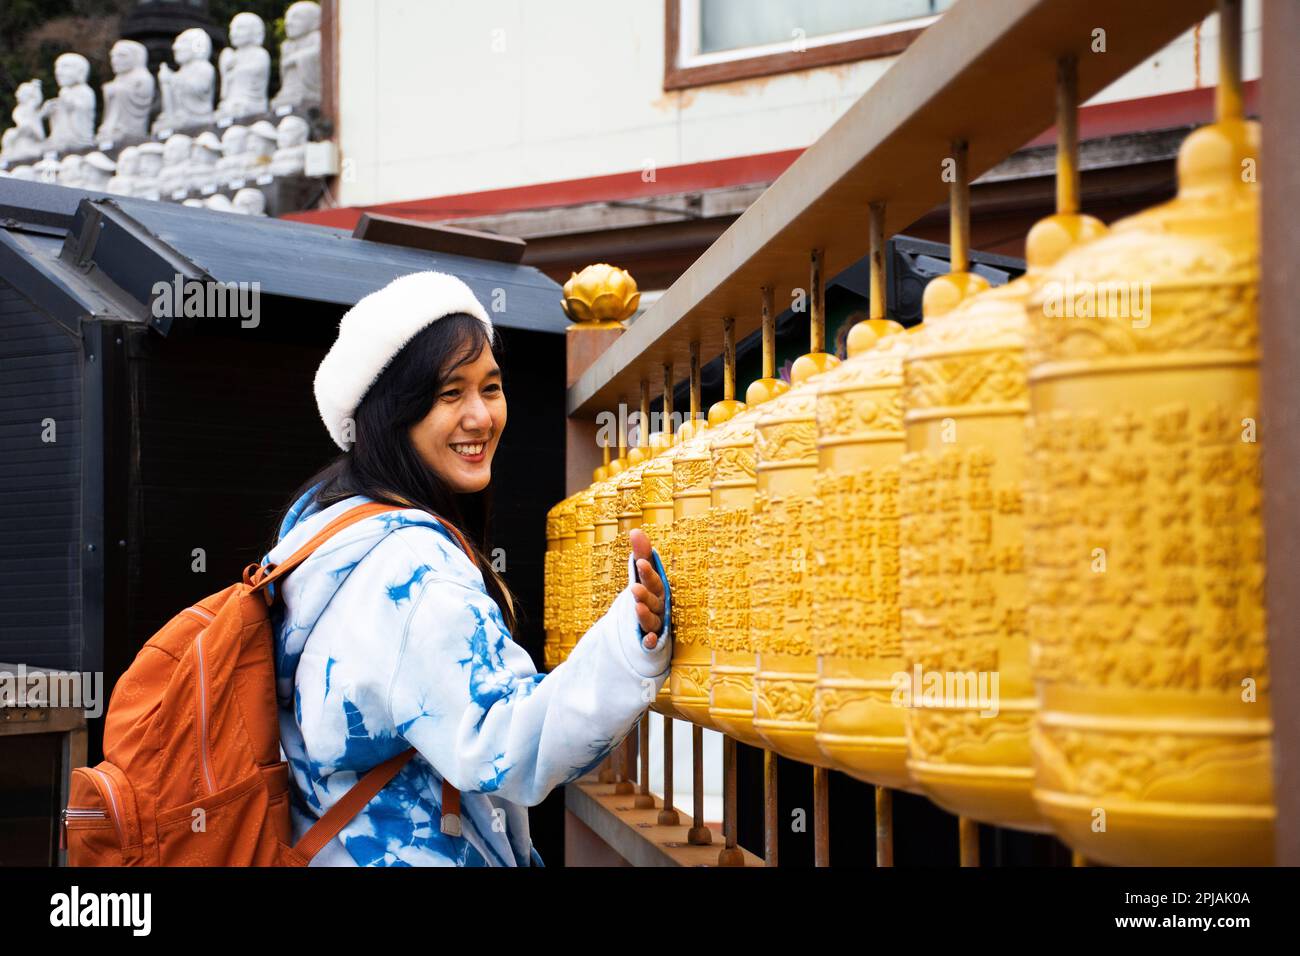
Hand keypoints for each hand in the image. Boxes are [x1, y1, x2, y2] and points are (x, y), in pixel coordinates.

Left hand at [628, 528, 664, 649]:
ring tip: (637, 608)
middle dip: (644, 594)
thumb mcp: (645, 574)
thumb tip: (635, 531)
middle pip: (653, 600)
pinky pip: (652, 642)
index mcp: (658, 590)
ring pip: (652, 620)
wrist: (657, 621)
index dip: (647, 573)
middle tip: (634, 587)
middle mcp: (660, 606)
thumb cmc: (651, 593)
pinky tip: (647, 641)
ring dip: (645, 615)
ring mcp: (656, 623)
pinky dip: (651, 642)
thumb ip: (641, 554)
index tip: (640, 562)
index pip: (653, 580)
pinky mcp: (652, 639)